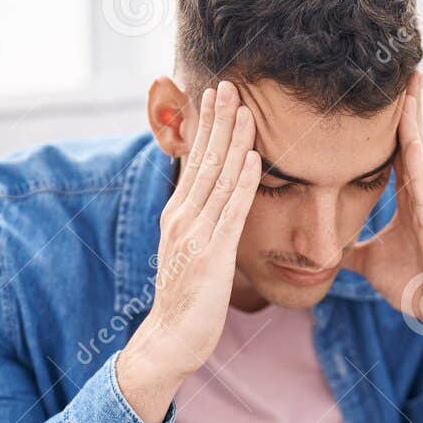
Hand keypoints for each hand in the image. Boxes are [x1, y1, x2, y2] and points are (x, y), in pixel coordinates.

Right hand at [119, 81, 260, 422]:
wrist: (169, 340)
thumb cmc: (185, 301)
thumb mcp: (189, 252)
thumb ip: (201, 224)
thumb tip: (214, 203)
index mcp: (177, 214)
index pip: (194, 161)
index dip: (207, 126)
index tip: (215, 93)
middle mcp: (182, 217)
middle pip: (204, 160)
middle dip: (217, 119)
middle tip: (229, 82)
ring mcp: (195, 235)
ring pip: (218, 178)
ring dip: (233, 141)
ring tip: (245, 108)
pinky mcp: (211, 256)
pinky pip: (231, 212)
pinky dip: (243, 183)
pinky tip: (253, 158)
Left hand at [341, 72, 422, 386]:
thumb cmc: (415, 287)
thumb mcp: (370, 263)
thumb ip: (351, 249)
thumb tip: (326, 246)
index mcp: (411, 199)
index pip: (398, 150)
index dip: (391, 121)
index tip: (382, 91)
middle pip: (413, 140)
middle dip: (408, 104)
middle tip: (402, 65)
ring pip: (420, 152)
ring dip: (414, 119)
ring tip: (410, 84)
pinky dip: (416, 159)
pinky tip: (410, 138)